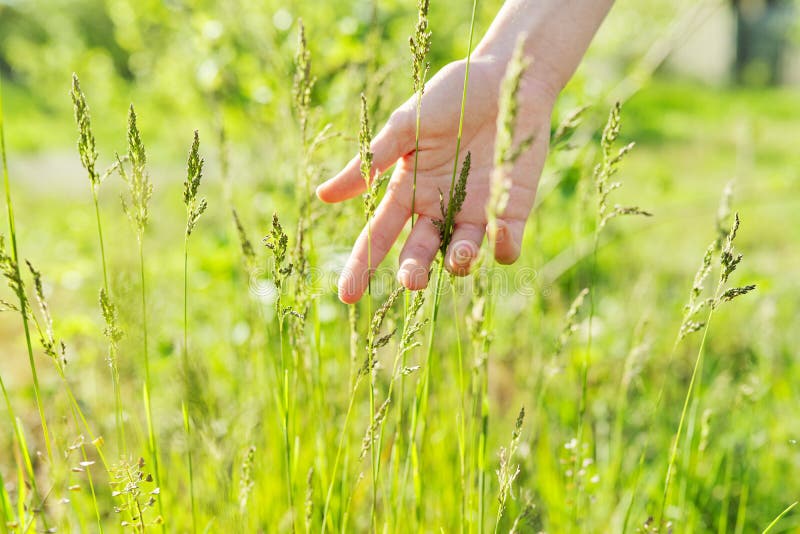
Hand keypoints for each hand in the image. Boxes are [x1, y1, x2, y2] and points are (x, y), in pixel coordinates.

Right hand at [316, 55, 557, 303]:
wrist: (507, 79)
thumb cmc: (451, 96)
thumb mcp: (406, 126)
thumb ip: (372, 162)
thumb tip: (323, 196)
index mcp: (409, 191)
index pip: (379, 235)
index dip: (362, 265)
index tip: (347, 294)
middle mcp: (439, 209)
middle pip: (420, 254)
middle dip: (413, 272)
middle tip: (413, 280)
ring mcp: (475, 213)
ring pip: (461, 257)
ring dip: (458, 262)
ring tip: (460, 254)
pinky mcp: (512, 210)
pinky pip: (506, 245)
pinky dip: (503, 248)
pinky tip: (497, 232)